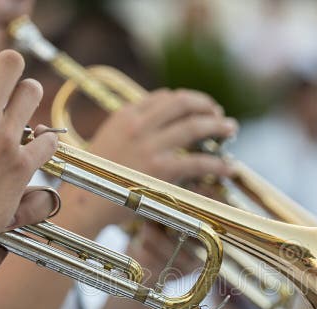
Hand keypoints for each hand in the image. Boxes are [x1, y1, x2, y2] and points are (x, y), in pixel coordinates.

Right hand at [0, 50, 57, 256]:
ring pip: (33, 92)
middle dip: (13, 70)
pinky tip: (37, 148)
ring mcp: (4, 139)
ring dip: (31, 98)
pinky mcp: (22, 164)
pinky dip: (45, 142)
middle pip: (11, 64)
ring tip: (25, 107)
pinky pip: (48, 140)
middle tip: (11, 85)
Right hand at [87, 88, 236, 181]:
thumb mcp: (108, 142)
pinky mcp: (161, 170)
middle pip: (182, 103)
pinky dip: (218, 163)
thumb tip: (157, 127)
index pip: (163, 97)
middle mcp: (139, 126)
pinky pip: (199, 162)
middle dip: (206, 106)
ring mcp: (151, 147)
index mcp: (125, 116)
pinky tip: (228, 167)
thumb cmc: (96, 179)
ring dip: (218, 126)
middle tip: (219, 114)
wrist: (85, 203)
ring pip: (195, 126)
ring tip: (231, 129)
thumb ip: (131, 131)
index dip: (186, 100)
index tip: (199, 107)